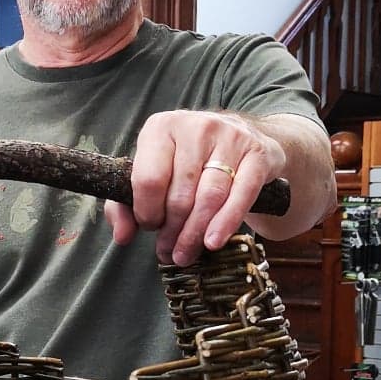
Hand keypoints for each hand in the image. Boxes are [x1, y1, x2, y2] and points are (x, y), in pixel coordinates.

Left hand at [105, 111, 286, 266]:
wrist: (243, 136)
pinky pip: (241, 195)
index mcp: (161, 127)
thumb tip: (122, 236)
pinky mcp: (258, 153)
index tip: (151, 226)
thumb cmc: (188, 161)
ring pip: (210, 197)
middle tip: (169, 252)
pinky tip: (213, 242)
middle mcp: (195, 126)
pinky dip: (226, 223)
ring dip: (196, 234)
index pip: (149, 179)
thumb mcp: (153, 172)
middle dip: (173, 231)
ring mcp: (230, 137)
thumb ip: (126, 204)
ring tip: (186, 253)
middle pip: (180, 194)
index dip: (147, 212)